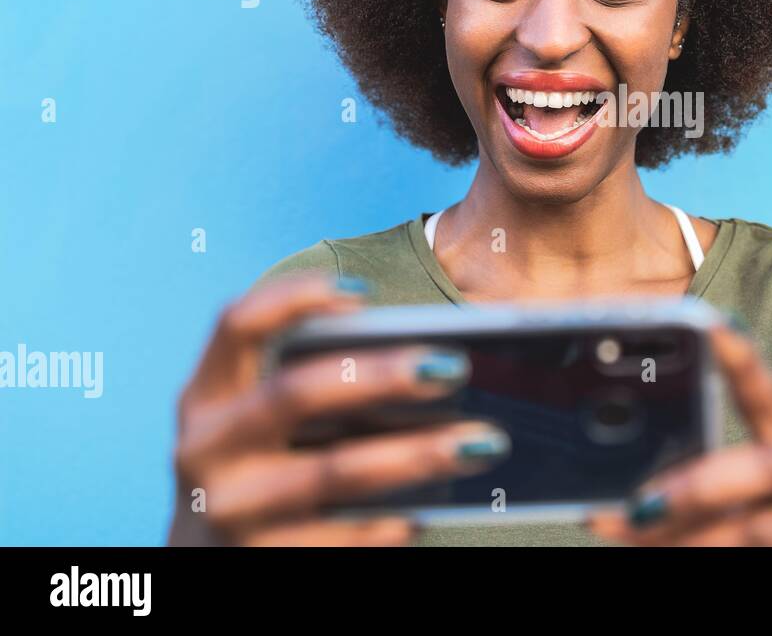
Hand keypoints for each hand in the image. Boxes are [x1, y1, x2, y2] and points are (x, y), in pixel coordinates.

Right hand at [167, 273, 507, 545]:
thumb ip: (321, 378)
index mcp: (209, 392)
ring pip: (333, 471)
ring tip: (482, 443)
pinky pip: (341, 538)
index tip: (363, 293)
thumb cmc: (267, 462)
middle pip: (297, 393)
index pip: (237, 324)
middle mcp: (206, 446)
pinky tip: (430, 509)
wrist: (211, 560)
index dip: (295, 298)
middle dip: (382, 376)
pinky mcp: (259, 561)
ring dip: (416, 454)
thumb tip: (428, 350)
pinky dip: (391, 524)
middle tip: (453, 366)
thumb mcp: (268, 417)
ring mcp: (228, 509)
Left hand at [587, 325, 771, 545]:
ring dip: (706, 544)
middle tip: (644, 505)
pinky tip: (724, 560)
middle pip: (769, 465)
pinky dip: (739, 562)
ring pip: (767, 525)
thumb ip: (675, 506)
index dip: (740, 359)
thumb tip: (599, 515)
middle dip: (701, 489)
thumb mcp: (721, 515)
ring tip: (664, 544)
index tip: (714, 326)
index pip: (763, 391)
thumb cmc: (760, 545)